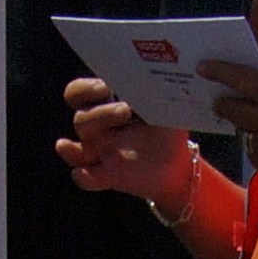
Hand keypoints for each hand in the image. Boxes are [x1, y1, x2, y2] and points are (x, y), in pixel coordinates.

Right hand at [52, 76, 184, 198]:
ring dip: (94, 137)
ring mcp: (100, 153)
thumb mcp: (162, 102)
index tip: (105, 87)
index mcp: (105, 104)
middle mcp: (98, 127)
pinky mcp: (105, 176)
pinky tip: (87, 172)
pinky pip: (82, 177)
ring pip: (77, 148)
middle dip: (101, 113)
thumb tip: (146, 81)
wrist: (179, 161)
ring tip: (124, 127)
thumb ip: (149, 89)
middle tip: (126, 110)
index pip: (78, 94)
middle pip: (80, 119)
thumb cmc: (168, 125)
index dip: (84, 90)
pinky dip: (82, 175)